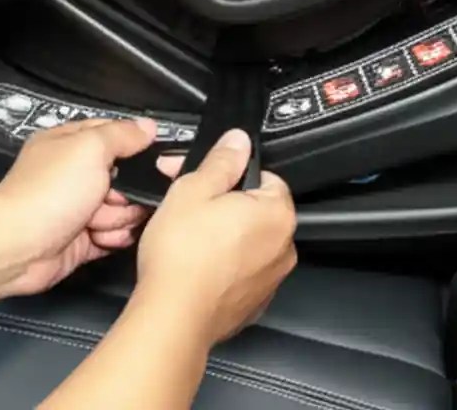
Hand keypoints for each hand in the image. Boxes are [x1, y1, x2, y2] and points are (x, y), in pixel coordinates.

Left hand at [0, 118, 156, 296]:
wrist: (19, 246)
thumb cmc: (50, 191)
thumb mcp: (90, 148)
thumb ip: (122, 134)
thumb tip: (147, 125)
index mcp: (70, 144)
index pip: (114, 136)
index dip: (136, 146)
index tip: (155, 158)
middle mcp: (74, 174)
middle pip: (125, 178)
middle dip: (128, 192)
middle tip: (113, 197)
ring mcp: (78, 208)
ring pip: (123, 210)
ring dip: (120, 218)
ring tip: (98, 222)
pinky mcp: (82, 240)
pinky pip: (114, 237)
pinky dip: (112, 239)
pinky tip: (101, 238)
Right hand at [135, 129, 296, 346]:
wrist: (173, 316)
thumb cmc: (182, 256)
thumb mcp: (193, 189)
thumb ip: (222, 160)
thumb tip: (239, 140)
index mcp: (276, 213)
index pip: (266, 177)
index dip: (231, 174)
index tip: (206, 180)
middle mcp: (283, 247)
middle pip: (257, 210)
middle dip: (225, 205)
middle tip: (191, 206)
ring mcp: (271, 279)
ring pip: (249, 243)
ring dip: (225, 236)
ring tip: (190, 239)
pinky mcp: (254, 303)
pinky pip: (242, 272)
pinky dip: (224, 267)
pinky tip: (197, 266)